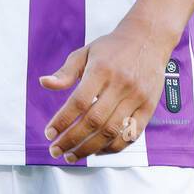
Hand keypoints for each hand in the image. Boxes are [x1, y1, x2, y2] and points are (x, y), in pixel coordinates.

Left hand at [39, 15, 171, 160]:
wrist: (148, 38)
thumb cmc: (113, 48)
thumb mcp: (86, 53)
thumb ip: (65, 72)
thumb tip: (44, 83)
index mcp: (101, 70)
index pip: (79, 102)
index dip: (62, 121)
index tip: (49, 133)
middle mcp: (120, 84)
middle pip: (94, 121)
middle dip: (71, 140)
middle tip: (56, 150)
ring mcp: (136, 97)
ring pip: (112, 131)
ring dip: (89, 148)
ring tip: (73, 155)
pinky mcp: (149, 107)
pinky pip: (131, 134)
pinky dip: (113, 147)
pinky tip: (97, 151)